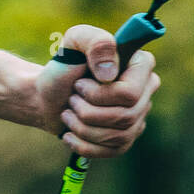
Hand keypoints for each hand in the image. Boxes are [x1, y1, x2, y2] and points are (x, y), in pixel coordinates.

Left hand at [32, 24, 160, 157]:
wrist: (47, 95)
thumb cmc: (63, 66)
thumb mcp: (74, 41)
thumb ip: (94, 41)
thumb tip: (110, 74)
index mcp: (141, 65)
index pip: (129, 94)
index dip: (99, 94)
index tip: (80, 83)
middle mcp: (146, 91)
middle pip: (124, 117)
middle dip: (87, 111)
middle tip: (72, 99)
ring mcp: (138, 117)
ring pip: (118, 136)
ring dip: (83, 127)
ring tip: (68, 113)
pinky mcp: (125, 139)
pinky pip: (112, 151)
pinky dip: (83, 145)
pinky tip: (69, 134)